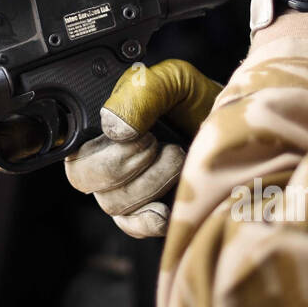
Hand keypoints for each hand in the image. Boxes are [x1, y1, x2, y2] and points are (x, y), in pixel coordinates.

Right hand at [65, 59, 220, 237]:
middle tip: (156, 144)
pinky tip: (166, 206)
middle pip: (82, 177)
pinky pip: (131, 226)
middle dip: (121, 163)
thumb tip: (113, 128)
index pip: (70, 144)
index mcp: (101, 125)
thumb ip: (140, 92)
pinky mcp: (147, 214)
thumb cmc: (200, 102)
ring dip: (149, 182)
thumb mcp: (174, 79)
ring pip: (111, 202)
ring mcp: (125, 189)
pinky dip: (147, 219)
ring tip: (178, 157)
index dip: (95, 145)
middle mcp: (105, 158)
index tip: (136, 135)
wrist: (237, 130)